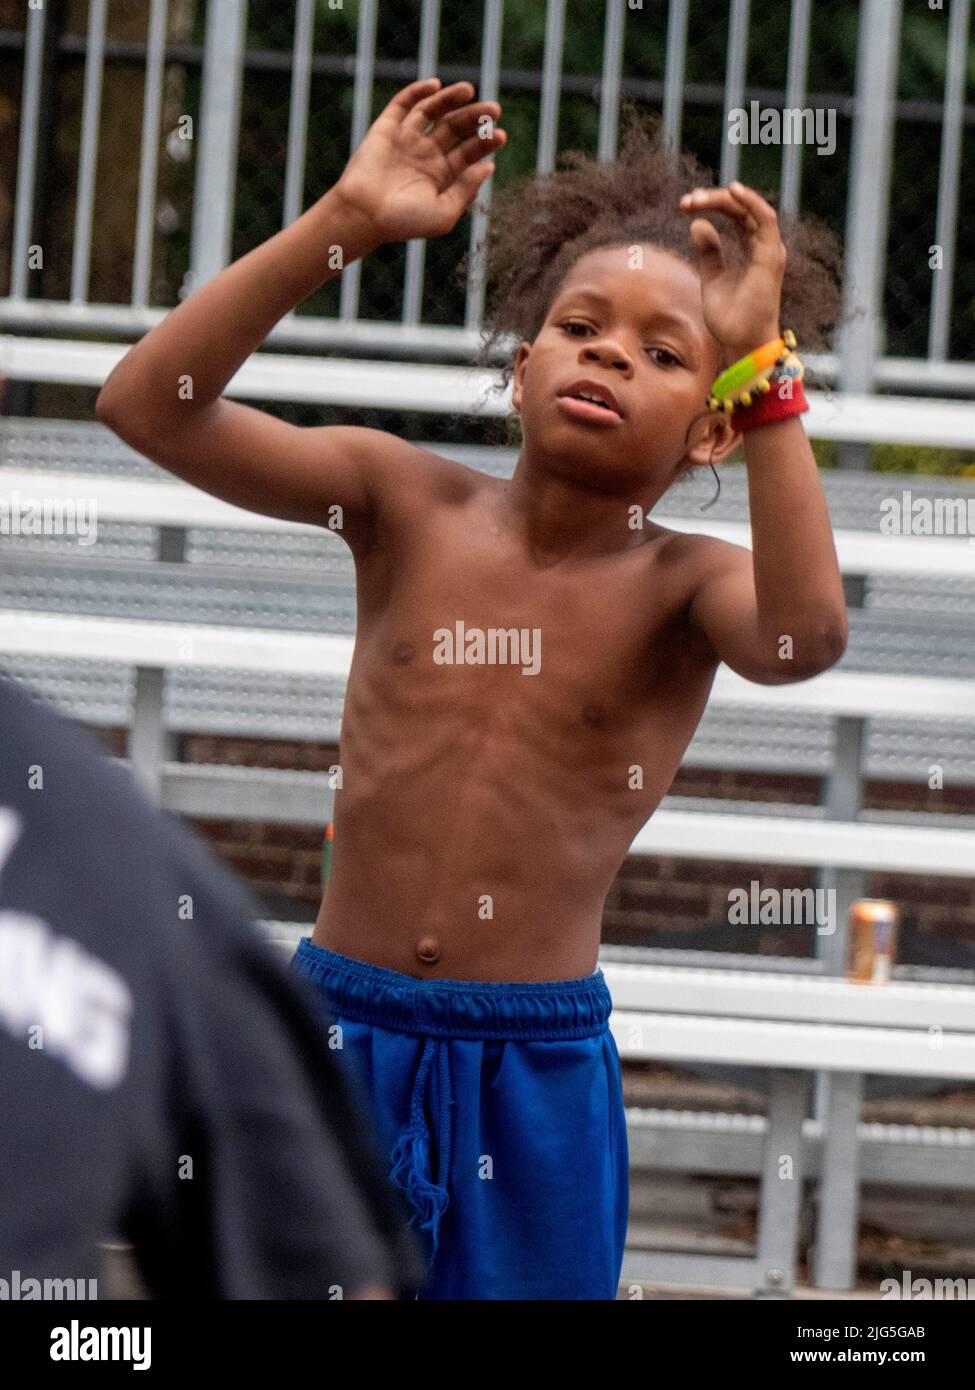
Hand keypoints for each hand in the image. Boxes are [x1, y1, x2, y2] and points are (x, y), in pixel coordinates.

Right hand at [333, 78, 505, 244]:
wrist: (364, 215)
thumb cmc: (404, 222)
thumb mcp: (444, 214)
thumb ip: (466, 191)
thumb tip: (488, 167)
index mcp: (442, 176)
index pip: (469, 153)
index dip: (485, 143)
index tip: (500, 136)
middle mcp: (426, 155)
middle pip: (456, 128)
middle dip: (475, 118)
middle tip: (494, 109)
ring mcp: (407, 140)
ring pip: (433, 111)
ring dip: (451, 99)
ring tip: (469, 90)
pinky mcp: (386, 129)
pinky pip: (403, 105)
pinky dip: (418, 92)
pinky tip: (435, 86)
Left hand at [679, 181, 785, 359]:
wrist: (741, 343)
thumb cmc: (729, 318)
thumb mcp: (711, 278)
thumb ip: (708, 252)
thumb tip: (696, 224)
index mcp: (751, 249)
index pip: (735, 215)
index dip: (711, 205)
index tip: (684, 206)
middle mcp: (763, 245)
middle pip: (741, 209)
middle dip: (712, 199)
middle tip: (685, 201)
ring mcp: (769, 249)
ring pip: (750, 209)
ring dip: (725, 198)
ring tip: (697, 198)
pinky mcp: (771, 255)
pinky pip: (765, 219)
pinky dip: (751, 202)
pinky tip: (733, 191)